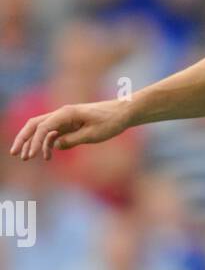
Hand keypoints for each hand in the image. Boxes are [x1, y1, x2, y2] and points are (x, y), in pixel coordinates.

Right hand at [10, 99, 133, 160]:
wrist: (122, 112)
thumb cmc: (111, 122)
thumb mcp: (94, 134)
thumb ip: (73, 140)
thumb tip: (56, 145)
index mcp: (67, 113)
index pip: (44, 128)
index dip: (35, 142)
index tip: (31, 156)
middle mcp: (62, 114)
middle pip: (35, 124)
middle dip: (24, 138)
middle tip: (16, 154)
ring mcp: (64, 118)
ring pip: (41, 127)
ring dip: (32, 141)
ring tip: (26, 157)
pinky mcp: (69, 124)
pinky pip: (52, 132)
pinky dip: (46, 143)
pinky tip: (47, 156)